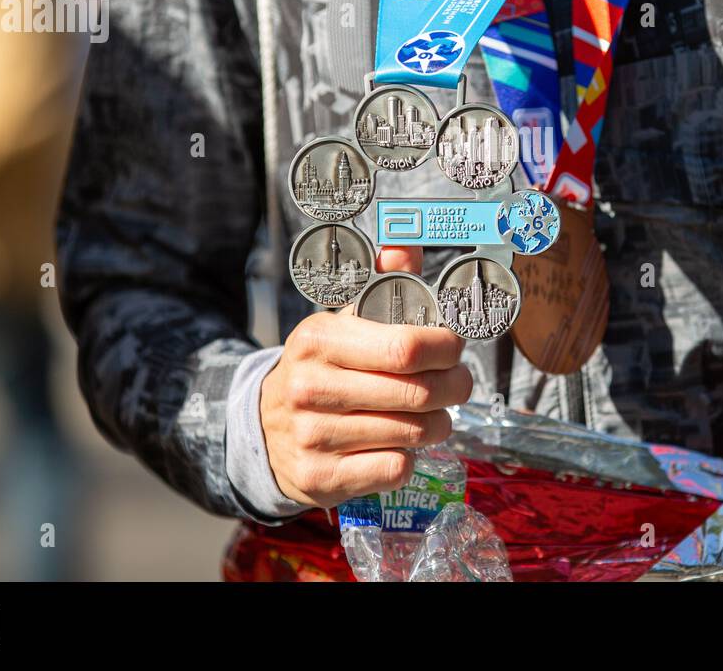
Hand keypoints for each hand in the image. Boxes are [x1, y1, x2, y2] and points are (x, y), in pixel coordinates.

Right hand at [261, 246, 471, 507]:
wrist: (263, 426)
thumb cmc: (322, 367)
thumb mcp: (342, 319)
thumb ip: (380, 280)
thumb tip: (406, 244)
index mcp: (320, 338)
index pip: (406, 346)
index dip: (447, 348)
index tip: (456, 348)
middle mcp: (310, 387)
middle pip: (417, 392)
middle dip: (454, 388)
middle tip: (459, 384)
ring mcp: (312, 436)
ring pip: (412, 434)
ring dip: (437, 425)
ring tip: (433, 414)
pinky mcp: (319, 478)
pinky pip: (394, 469)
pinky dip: (409, 459)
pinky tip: (400, 444)